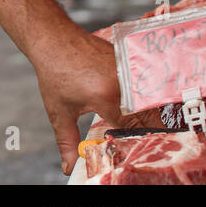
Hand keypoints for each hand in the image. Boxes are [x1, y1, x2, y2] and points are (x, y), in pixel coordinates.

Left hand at [29, 27, 141, 174]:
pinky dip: (141, 97)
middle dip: (143, 131)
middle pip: (148, 118)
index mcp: (106, 97)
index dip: (129, 142)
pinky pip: (146, 86)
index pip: (131, 130)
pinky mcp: (133, 62)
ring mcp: (131, 70)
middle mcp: (123, 83)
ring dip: (144, 113)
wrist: (54, 39)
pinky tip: (126, 99)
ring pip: (150, 102)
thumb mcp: (59, 111)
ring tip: (124, 115)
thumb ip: (67, 142)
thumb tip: (70, 167)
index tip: (123, 148)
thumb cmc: (54, 73)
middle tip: (130, 137)